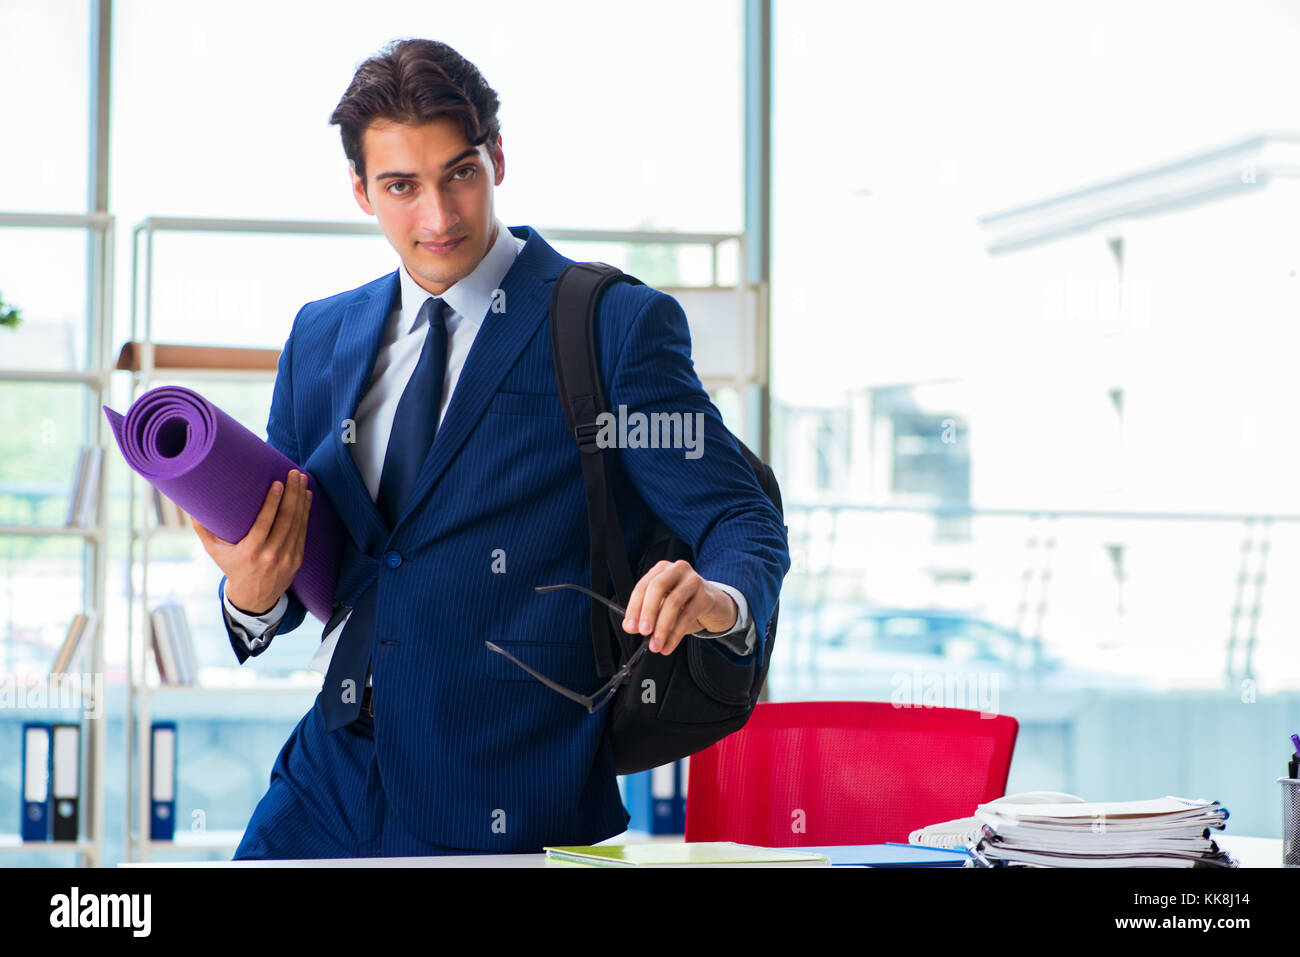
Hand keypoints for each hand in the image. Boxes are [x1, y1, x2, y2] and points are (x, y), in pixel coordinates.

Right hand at [191, 469, 312, 614]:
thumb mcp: (215, 552)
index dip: (273, 502)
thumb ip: (203, 530)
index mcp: (250, 552)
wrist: (254, 598)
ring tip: (302, 479)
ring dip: (302, 499)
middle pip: (286, 519)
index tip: (277, 483)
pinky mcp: (297, 558)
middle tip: (294, 473)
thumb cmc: (232, 568)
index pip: (265, 523)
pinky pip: (303, 531)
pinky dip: (306, 512)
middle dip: (292, 494)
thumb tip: (190, 505)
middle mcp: (271, 555)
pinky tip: (307, 496)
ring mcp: (287, 557)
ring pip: (298, 523)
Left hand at [621, 559, 738, 655]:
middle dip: (648, 612)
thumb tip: (630, 626)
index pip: (643, 586)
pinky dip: (676, 634)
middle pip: (657, 587)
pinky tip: (669, 645)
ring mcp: (693, 580)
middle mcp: (677, 570)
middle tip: (643, 632)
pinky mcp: (706, 595)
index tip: (630, 626)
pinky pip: (688, 615)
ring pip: (673, 602)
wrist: (715, 606)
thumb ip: (645, 615)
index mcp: (662, 570)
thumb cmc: (685, 604)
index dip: (634, 607)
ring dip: (662, 627)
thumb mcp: (663, 608)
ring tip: (656, 645)